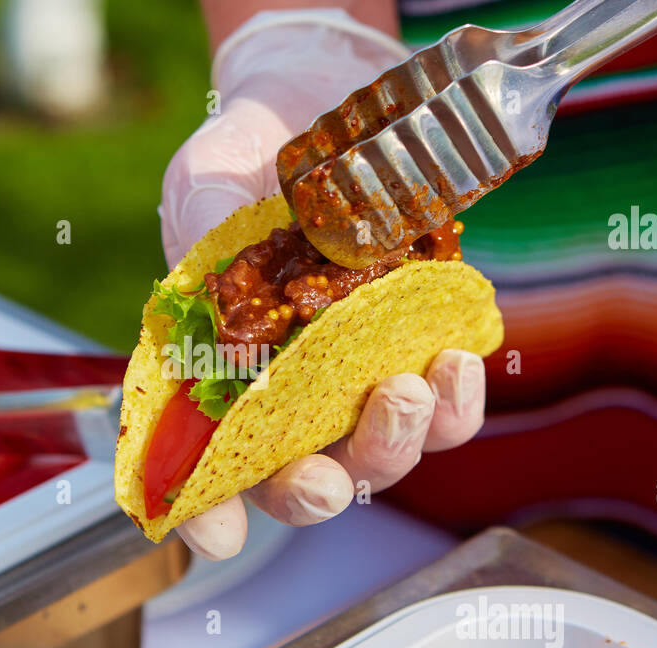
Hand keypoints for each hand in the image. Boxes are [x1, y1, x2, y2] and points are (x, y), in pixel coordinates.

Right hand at [159, 12, 485, 559]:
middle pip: (298, 481)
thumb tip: (225, 314)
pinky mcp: (417, 347)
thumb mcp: (207, 176)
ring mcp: (354, 378)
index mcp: (212, 369)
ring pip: (381, 457)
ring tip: (412, 386)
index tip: (218, 537)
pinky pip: (446, 406)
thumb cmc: (245, 151)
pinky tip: (456, 359)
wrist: (320, 100)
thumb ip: (206, 232)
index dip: (204, 514)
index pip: (199, 462)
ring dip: (397, 445)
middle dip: (316, 494)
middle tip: (332, 473)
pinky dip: (456, 401)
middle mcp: (283, 391)